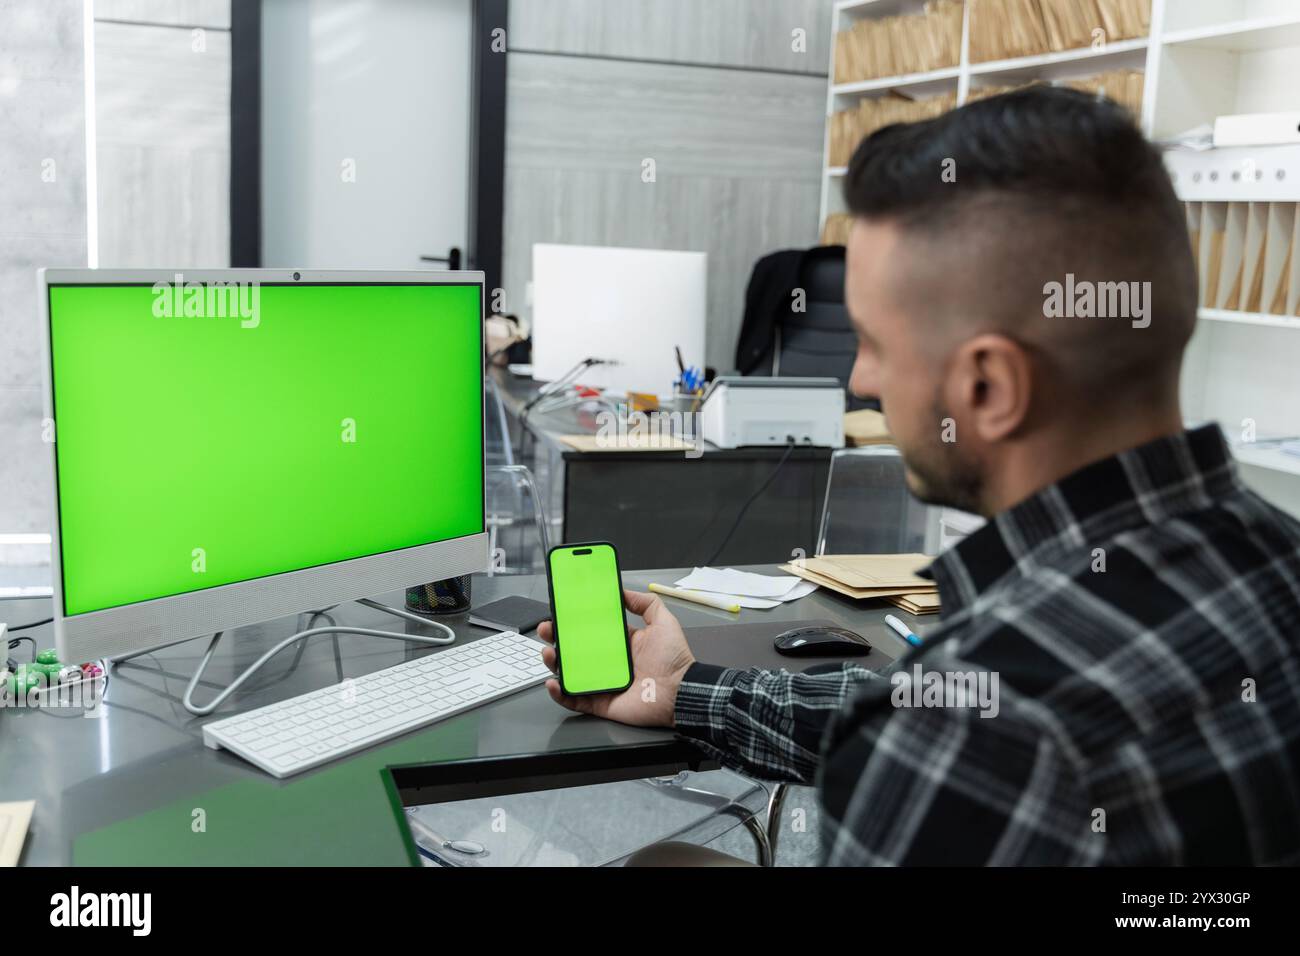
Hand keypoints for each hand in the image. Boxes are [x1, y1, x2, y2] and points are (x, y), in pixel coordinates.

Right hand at [538, 589, 694, 726]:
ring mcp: (603, 683)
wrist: (681, 692)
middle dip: (557, 639)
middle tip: (548, 629)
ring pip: (570, 672)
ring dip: (554, 662)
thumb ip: (646, 603)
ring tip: (548, 652)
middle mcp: (609, 662)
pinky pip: (574, 699)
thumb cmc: (675, 660)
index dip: (575, 622)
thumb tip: (624, 591)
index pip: (591, 630)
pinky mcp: (600, 702)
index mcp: (621, 644)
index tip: (561, 611)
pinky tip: (553, 682)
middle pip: (575, 650)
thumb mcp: (663, 621)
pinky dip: (560, 693)